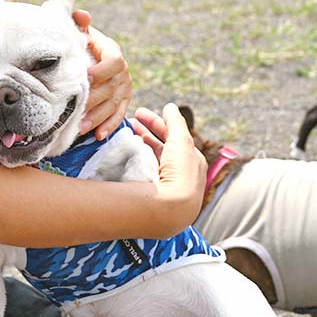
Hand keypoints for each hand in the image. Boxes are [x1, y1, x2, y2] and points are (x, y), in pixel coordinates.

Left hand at [72, 10, 132, 139]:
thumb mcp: (81, 32)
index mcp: (112, 52)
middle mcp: (122, 71)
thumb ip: (79, 22)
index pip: (114, 62)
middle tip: (77, 112)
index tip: (85, 78)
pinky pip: (119, 115)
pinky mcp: (123, 101)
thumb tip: (81, 15)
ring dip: (98, 118)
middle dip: (94, 101)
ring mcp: (124, 87)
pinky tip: (98, 135)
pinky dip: (109, 126)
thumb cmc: (82, 44)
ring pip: (113, 105)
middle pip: (111, 88)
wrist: (90, 54)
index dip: (101, 71)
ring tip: (81, 128)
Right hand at [132, 104, 207, 232]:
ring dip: (139, 145)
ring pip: (150, 160)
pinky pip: (141, 173)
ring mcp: (165, 189)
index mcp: (193, 164)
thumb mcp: (181, 140)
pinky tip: (123, 154)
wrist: (167, 209)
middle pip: (161, 149)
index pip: (175, 138)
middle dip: (146, 132)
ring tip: (124, 133)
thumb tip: (170, 107)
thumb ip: (176, 122)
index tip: (141, 113)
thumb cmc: (180, 173)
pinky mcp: (151, 199)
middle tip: (130, 120)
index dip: (159, 124)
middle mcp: (181, 178)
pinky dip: (133, 160)